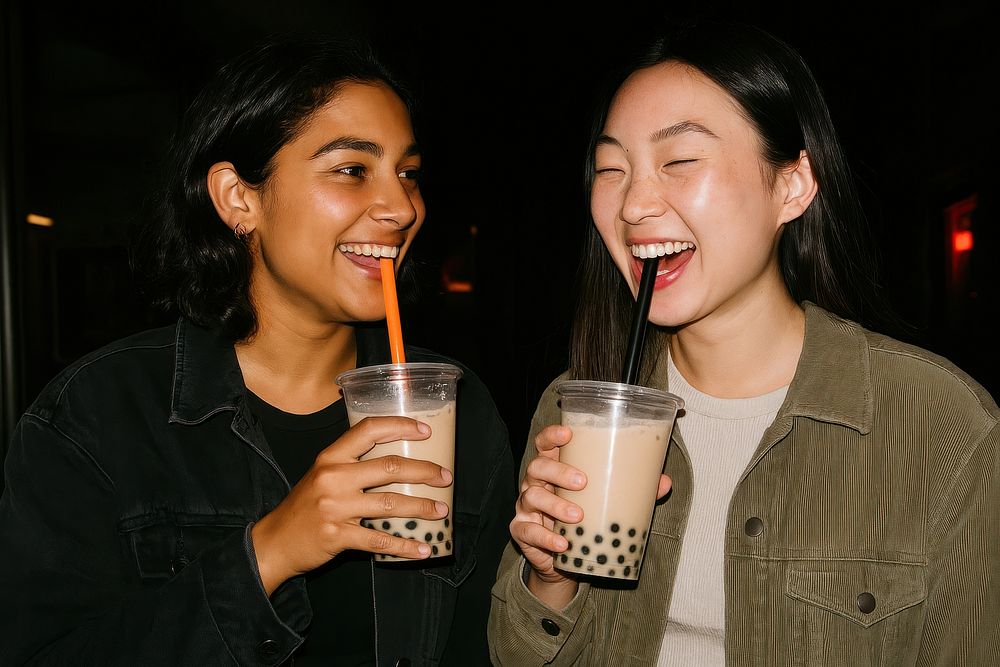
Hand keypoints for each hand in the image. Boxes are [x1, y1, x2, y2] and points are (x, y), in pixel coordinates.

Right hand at [252, 416, 451, 594]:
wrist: (274, 542)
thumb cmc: (304, 506)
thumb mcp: (321, 475)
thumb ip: (351, 465)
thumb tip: (398, 462)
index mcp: (330, 457)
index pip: (369, 430)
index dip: (401, 426)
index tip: (426, 431)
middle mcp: (333, 477)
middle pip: (388, 467)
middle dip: (424, 471)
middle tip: (445, 476)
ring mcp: (335, 507)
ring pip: (390, 504)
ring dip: (421, 507)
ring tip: (441, 510)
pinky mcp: (337, 535)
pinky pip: (379, 541)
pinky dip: (405, 546)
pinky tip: (422, 548)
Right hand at [510, 424, 670, 608]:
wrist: (562, 560)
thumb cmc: (583, 519)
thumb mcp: (604, 501)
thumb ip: (632, 490)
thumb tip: (664, 481)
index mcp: (553, 468)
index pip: (544, 444)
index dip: (552, 435)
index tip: (568, 434)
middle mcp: (536, 483)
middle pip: (537, 466)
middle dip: (558, 471)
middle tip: (582, 482)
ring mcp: (526, 507)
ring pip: (533, 497)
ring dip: (555, 505)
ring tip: (578, 515)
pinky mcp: (522, 531)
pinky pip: (528, 531)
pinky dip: (545, 538)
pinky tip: (562, 543)